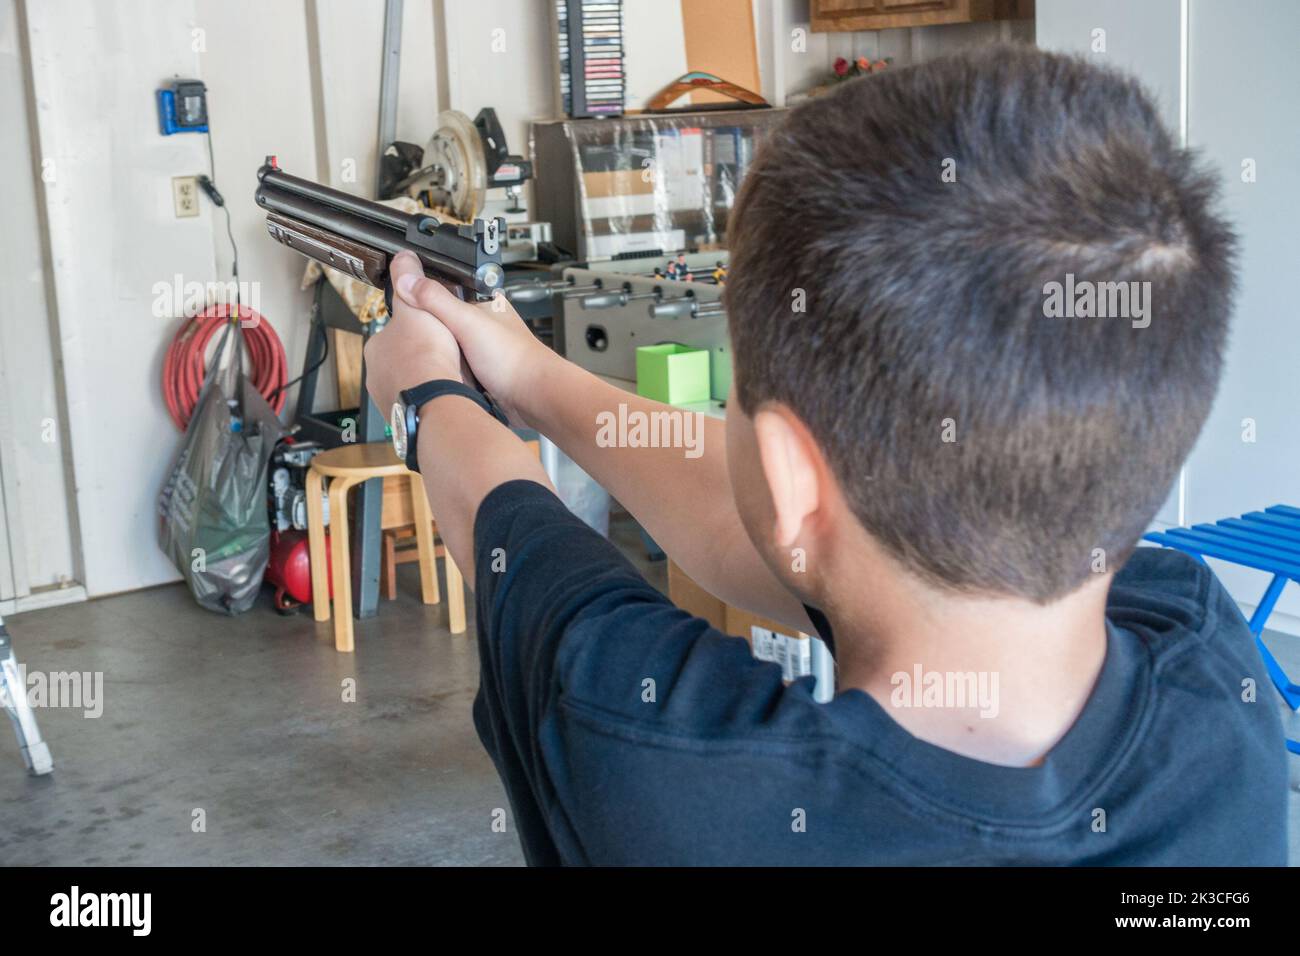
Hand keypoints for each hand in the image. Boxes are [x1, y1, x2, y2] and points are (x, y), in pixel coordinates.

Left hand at [363, 252, 462, 414]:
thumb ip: (410, 283)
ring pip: (411, 382)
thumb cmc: (426, 358)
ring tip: (450, 373)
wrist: (436, 403)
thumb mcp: (419, 308)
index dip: (415, 328)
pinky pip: (421, 402)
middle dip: (422, 356)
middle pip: (402, 359)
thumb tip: (403, 258)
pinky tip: (448, 392)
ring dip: (427, 378)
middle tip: (445, 352)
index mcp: (376, 347)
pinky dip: (432, 398)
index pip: (393, 332)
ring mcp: (389, 399)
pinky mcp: (405, 419)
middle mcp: (376, 375)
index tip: (431, 330)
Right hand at [392, 265, 555, 425]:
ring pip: (445, 344)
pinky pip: (453, 366)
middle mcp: (481, 323)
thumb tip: (408, 280)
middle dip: (428, 328)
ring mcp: (479, 348)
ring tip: (421, 354)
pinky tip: (438, 371)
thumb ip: (437, 300)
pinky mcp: (478, 370)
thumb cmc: (515, 358)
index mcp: (482, 301)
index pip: (444, 288)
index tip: (403, 303)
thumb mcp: (468, 321)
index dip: (422, 294)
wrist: (532, 397)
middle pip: (441, 319)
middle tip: (410, 334)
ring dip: (437, 351)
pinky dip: (446, 369)